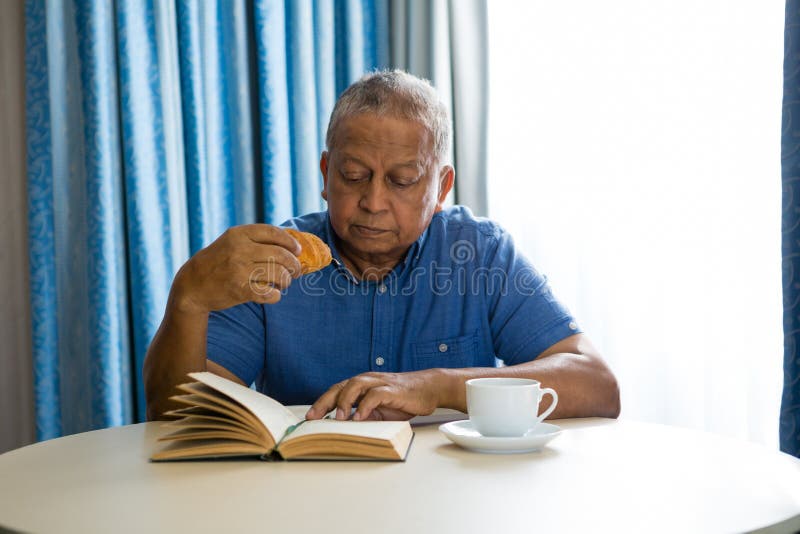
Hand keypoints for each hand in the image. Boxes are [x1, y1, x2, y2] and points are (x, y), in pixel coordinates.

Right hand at [171, 224, 302, 313]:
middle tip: (296, 271)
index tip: (297, 250)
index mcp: (238, 234)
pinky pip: (269, 293)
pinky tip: (273, 294)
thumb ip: (255, 240)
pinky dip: (276, 295)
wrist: (192, 285)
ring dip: (286, 280)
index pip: (273, 233)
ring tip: (284, 282)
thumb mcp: (231, 242)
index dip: (290, 242)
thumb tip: (292, 244)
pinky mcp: (240, 290)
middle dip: (294, 264)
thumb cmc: (217, 262)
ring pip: (279, 274)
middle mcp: (239, 249)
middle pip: (280, 255)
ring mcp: (239, 270)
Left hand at [305, 370, 443, 421]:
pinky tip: (360, 417)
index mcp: (362, 385)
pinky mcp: (393, 389)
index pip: (337, 391)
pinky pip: (376, 394)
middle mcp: (368, 380)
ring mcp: (380, 383)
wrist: (429, 388)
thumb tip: (346, 429)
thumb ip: (364, 415)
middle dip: (325, 402)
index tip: (309, 418)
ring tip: (338, 418)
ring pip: (355, 385)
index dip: (322, 403)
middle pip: (341, 387)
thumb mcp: (380, 410)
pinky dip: (366, 405)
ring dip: (344, 401)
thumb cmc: (403, 399)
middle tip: (313, 418)